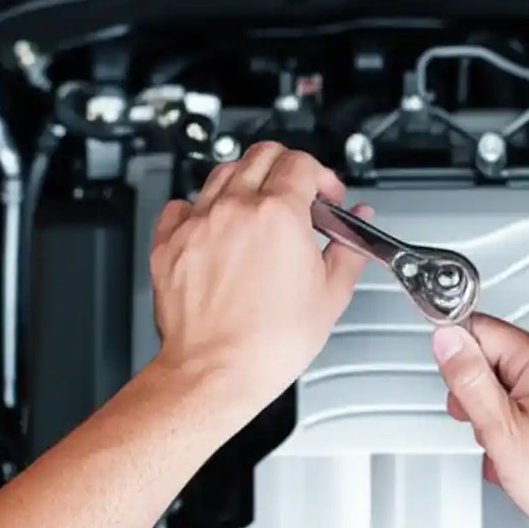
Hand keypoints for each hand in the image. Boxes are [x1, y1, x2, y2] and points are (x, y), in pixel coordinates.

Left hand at [149, 142, 369, 406]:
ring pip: (221, 173)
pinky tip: (215, 225)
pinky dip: (201, 207)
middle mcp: (234, 209)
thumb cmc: (268, 343)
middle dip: (286, 166)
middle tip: (298, 192)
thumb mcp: (331, 295)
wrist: (215, 372)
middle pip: (261, 155)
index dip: (322, 176)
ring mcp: (197, 223)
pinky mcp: (168, 243)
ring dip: (246, 181)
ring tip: (259, 209)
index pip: (301, 163)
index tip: (325, 195)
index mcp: (278, 214)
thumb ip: (349, 247)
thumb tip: (360, 223)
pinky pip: (181, 205)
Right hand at [432, 315, 528, 527]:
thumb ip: (470, 380)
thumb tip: (448, 339)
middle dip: (487, 398)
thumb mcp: (504, 434)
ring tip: (521, 452)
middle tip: (493, 436)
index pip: (480, 330)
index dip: (460, 364)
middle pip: (504, 359)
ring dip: (512, 415)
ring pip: (527, 382)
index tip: (461, 393)